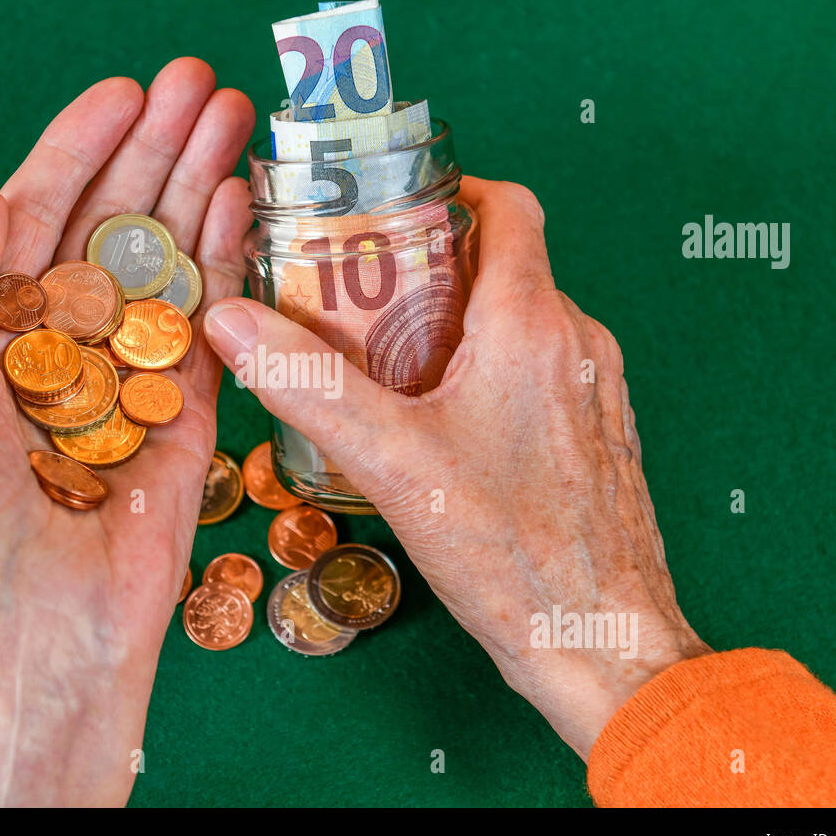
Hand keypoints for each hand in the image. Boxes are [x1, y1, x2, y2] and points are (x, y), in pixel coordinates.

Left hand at [0, 59, 254, 804]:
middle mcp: (65, 345)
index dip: (78, 149)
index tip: (122, 91)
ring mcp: (132, 376)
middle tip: (200, 85)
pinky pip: (210, 325)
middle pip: (117, 225)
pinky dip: (226, 261)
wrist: (29, 628)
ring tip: (232, 118)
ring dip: (200, 186)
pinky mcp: (189, 415)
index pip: (42, 218)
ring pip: (172, 261)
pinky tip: (238, 201)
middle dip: (156, 150)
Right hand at [200, 177, 710, 758]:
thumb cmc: (514, 554)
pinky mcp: (598, 442)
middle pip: (504, 266)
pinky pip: (541, 377)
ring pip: (522, 326)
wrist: (604, 644)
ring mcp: (596, 395)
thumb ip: (309, 385)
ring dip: (458, 327)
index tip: (393, 208)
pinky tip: (443, 428)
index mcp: (534, 324)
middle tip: (361, 298)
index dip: (452, 191)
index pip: (509, 207)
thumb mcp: (393, 462)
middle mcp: (578, 345)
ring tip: (389, 364)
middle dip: (431, 269)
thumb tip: (231, 323)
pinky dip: (490, 375)